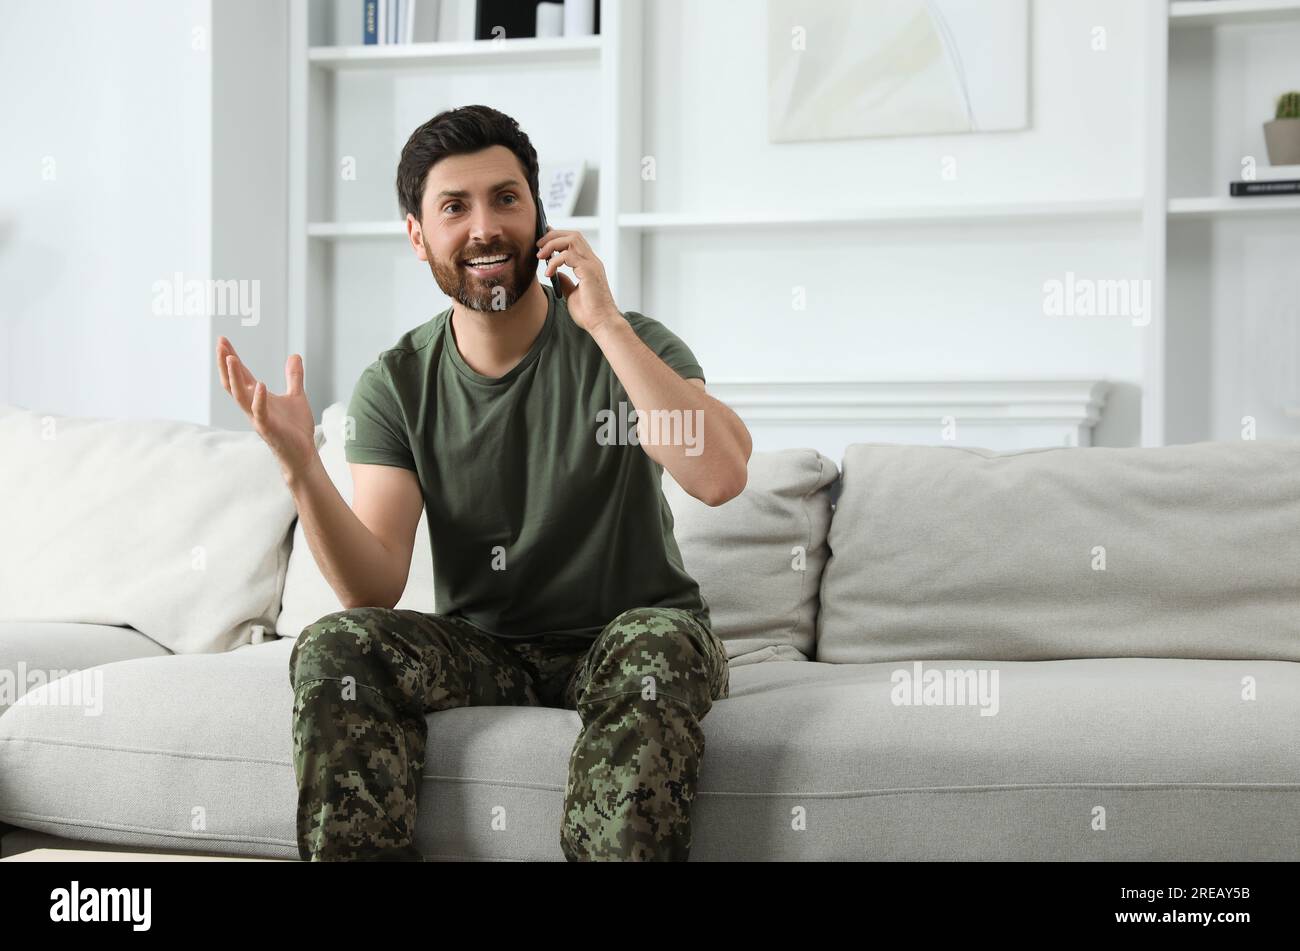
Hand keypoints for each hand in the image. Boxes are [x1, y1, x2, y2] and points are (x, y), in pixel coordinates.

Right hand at [216, 336, 316, 482]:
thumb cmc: (295, 428)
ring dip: (234, 377)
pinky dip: (259, 398)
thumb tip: (295, 355)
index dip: (231, 357)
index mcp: (257, 397)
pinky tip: (261, 384)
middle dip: (225, 363)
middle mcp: (252, 406)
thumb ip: (294, 377)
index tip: (223, 339)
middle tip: (220, 343)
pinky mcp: (268, 428)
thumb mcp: (296, 396)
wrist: (303, 453)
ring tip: (230, 358)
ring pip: (239, 396)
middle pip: (232, 382)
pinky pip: (260, 412)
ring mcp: (257, 417)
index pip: (240, 374)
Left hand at [536, 229, 622, 334]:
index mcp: (590, 265)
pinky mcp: (588, 271)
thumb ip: (566, 281)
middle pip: (573, 235)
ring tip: (540, 255)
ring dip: (552, 244)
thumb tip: (557, 274)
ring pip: (571, 240)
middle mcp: (592, 261)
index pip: (574, 241)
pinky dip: (554, 261)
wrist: (601, 323)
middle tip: (538, 246)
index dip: (558, 236)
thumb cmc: (590, 313)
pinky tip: (548, 272)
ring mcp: (591, 265)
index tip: (543, 239)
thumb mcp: (573, 294)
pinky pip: (568, 256)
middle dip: (553, 236)